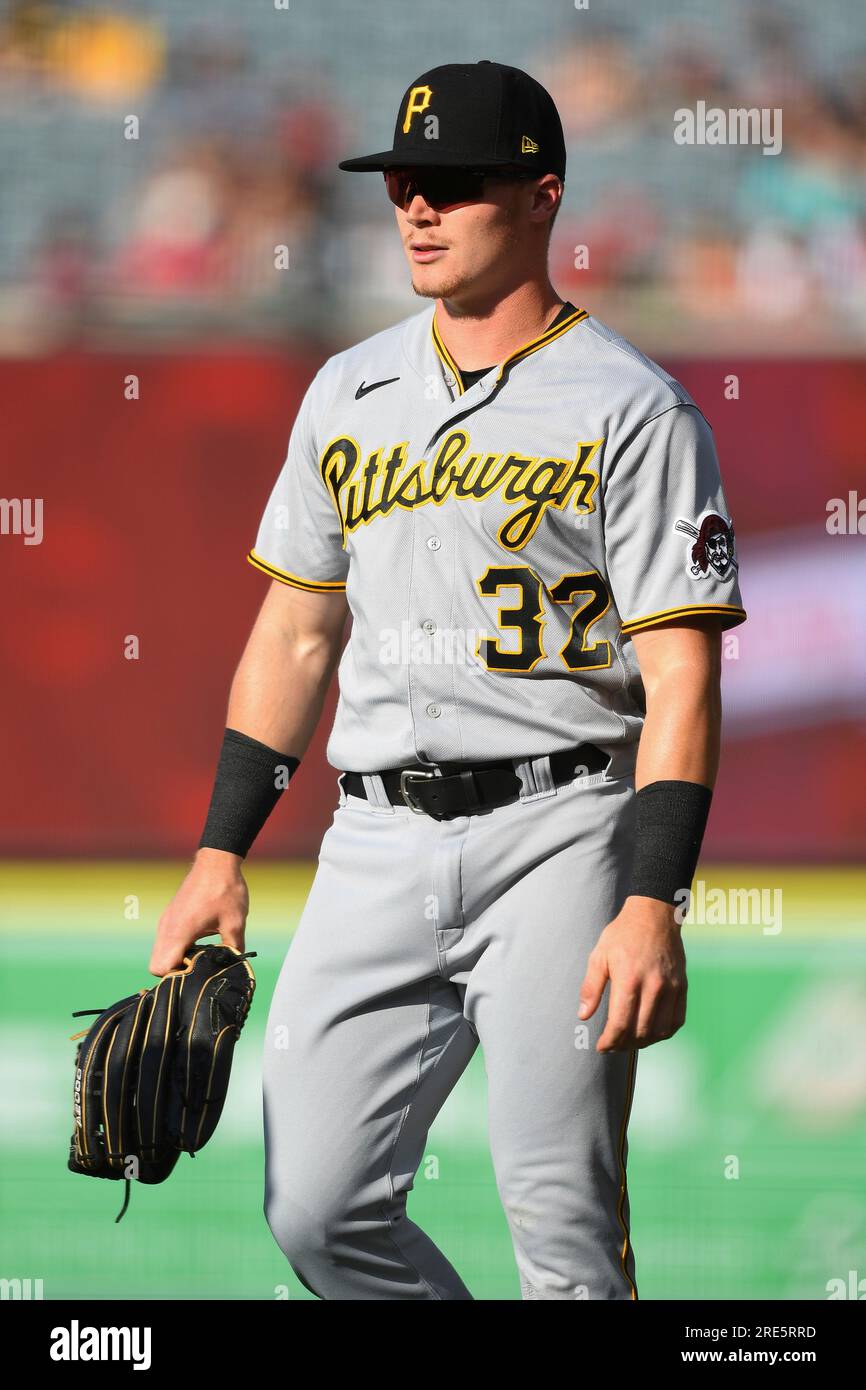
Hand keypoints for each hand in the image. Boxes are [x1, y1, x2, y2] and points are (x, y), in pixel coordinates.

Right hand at [149, 848, 248, 976]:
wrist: (217, 862)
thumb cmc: (225, 889)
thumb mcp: (235, 923)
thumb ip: (234, 949)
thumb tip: (236, 968)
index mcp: (179, 931)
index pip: (160, 968)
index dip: (176, 977)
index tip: (196, 975)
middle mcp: (167, 928)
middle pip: (156, 965)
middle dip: (175, 972)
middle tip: (199, 968)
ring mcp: (166, 922)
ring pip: (160, 953)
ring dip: (176, 960)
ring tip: (201, 956)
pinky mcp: (170, 917)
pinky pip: (165, 942)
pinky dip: (177, 948)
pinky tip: (199, 944)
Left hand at [578, 896, 687, 1051]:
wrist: (654, 916)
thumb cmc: (622, 935)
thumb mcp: (599, 956)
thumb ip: (591, 988)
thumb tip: (583, 1016)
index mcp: (629, 979)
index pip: (621, 1023)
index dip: (610, 1041)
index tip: (601, 1047)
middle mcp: (653, 986)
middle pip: (640, 1031)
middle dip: (623, 1045)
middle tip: (612, 1045)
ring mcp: (671, 988)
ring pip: (660, 1031)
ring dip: (643, 1042)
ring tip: (629, 1041)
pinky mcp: (682, 987)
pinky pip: (676, 1021)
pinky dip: (663, 1033)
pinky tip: (650, 1032)